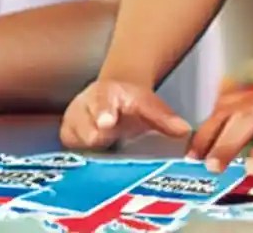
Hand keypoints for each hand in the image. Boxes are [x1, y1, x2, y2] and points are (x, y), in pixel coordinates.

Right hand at [60, 78, 190, 149]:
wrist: (113, 98)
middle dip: (89, 128)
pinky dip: (75, 151)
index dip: (104, 110)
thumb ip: (164, 118)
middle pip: (83, 115)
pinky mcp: (68, 132)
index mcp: (107, 92)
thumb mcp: (149, 105)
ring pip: (73, 131)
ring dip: (82, 142)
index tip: (107, 121)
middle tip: (95, 138)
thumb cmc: (131, 104)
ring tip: (94, 150)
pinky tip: (85, 160)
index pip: (103, 99)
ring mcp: (74, 118)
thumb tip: (183, 130)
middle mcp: (85, 103)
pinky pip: (69, 143)